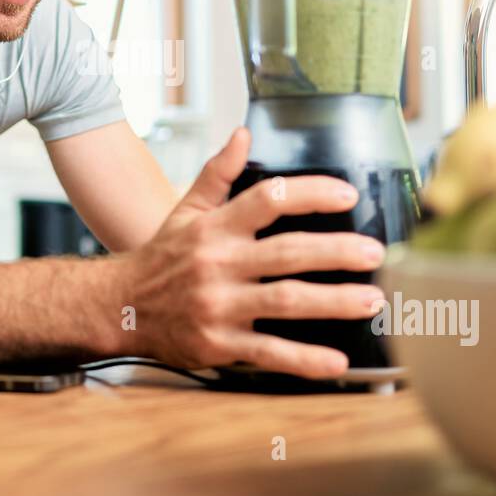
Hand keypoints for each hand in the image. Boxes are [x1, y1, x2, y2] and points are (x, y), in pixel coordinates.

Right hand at [115, 127, 385, 378]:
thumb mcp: (185, 209)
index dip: (310, 194)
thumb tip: (244, 135)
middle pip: (287, 253)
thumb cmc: (162, 257)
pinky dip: (304, 359)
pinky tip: (337, 360)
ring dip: (334, 302)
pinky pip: (269, 353)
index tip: (347, 194)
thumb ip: (218, 173)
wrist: (120, 308)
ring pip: (286, 302)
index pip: (268, 200)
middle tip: (375, 252)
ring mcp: (220, 306)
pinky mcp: (220, 343)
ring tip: (373, 300)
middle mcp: (218, 265)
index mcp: (215, 228)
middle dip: (336, 252)